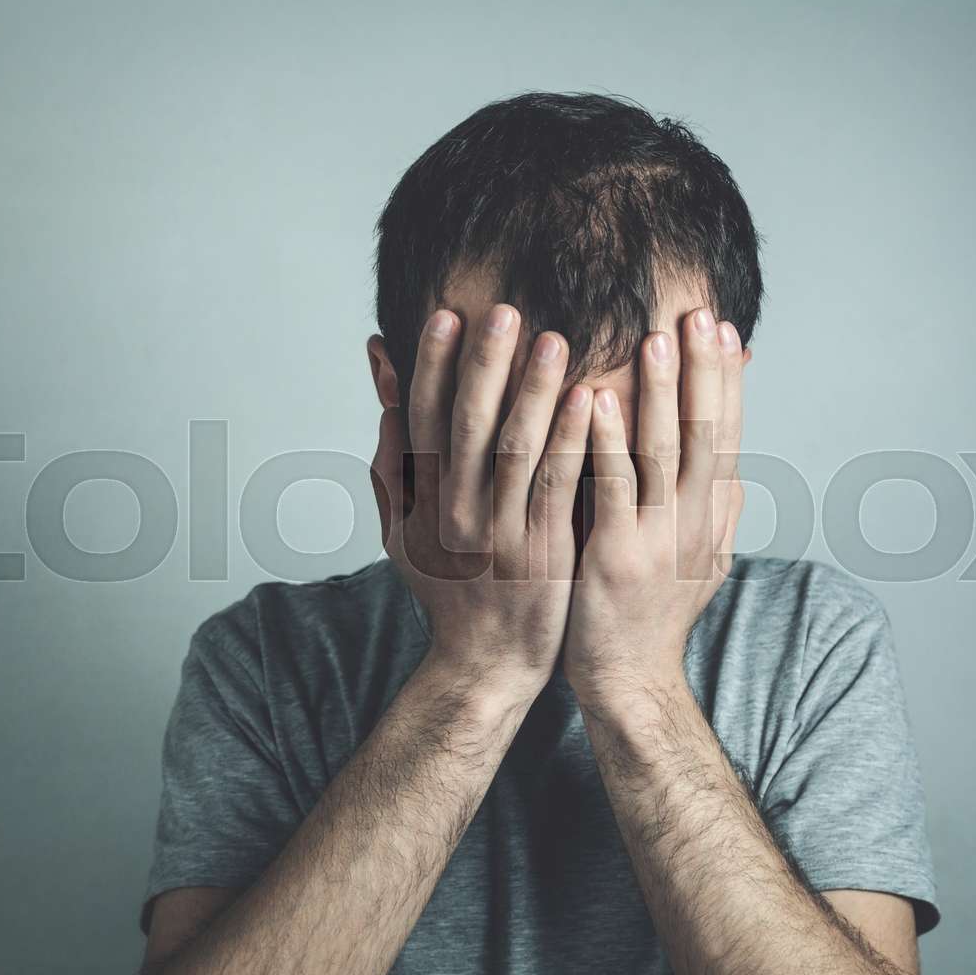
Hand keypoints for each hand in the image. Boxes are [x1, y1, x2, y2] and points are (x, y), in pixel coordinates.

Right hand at [371, 304, 593, 689]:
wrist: (485, 664)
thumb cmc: (449, 588)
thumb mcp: (400, 531)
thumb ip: (391, 462)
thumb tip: (386, 391)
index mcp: (423, 499)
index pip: (424, 419)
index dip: (432, 366)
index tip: (446, 313)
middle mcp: (456, 512)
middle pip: (467, 425)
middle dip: (483, 365)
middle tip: (503, 310)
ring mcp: (499, 533)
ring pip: (515, 450)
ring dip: (534, 392)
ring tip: (555, 339)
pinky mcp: (543, 552)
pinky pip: (558, 488)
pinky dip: (572, 442)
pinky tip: (589, 401)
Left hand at [562, 307, 744, 707]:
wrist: (630, 680)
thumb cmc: (655, 613)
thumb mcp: (701, 558)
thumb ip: (717, 506)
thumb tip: (736, 461)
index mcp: (713, 515)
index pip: (726, 431)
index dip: (726, 378)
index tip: (722, 325)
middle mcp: (697, 521)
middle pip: (705, 430)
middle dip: (703, 369)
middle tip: (698, 312)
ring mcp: (661, 539)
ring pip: (664, 451)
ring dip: (662, 391)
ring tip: (657, 336)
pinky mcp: (618, 558)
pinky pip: (615, 489)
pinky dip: (609, 442)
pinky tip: (599, 400)